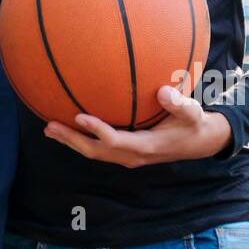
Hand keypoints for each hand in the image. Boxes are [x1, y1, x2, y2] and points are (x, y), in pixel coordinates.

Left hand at [42, 83, 232, 167]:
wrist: (198, 143)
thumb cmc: (193, 123)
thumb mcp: (192, 113)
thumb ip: (179, 104)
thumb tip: (164, 91)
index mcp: (146, 146)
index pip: (115, 141)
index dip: (97, 130)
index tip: (78, 116)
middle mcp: (133, 155)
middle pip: (96, 151)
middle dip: (72, 140)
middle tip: (49, 126)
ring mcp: (128, 156)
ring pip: (94, 152)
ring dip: (71, 141)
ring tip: (49, 129)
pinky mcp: (125, 152)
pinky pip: (99, 149)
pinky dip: (81, 140)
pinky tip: (69, 129)